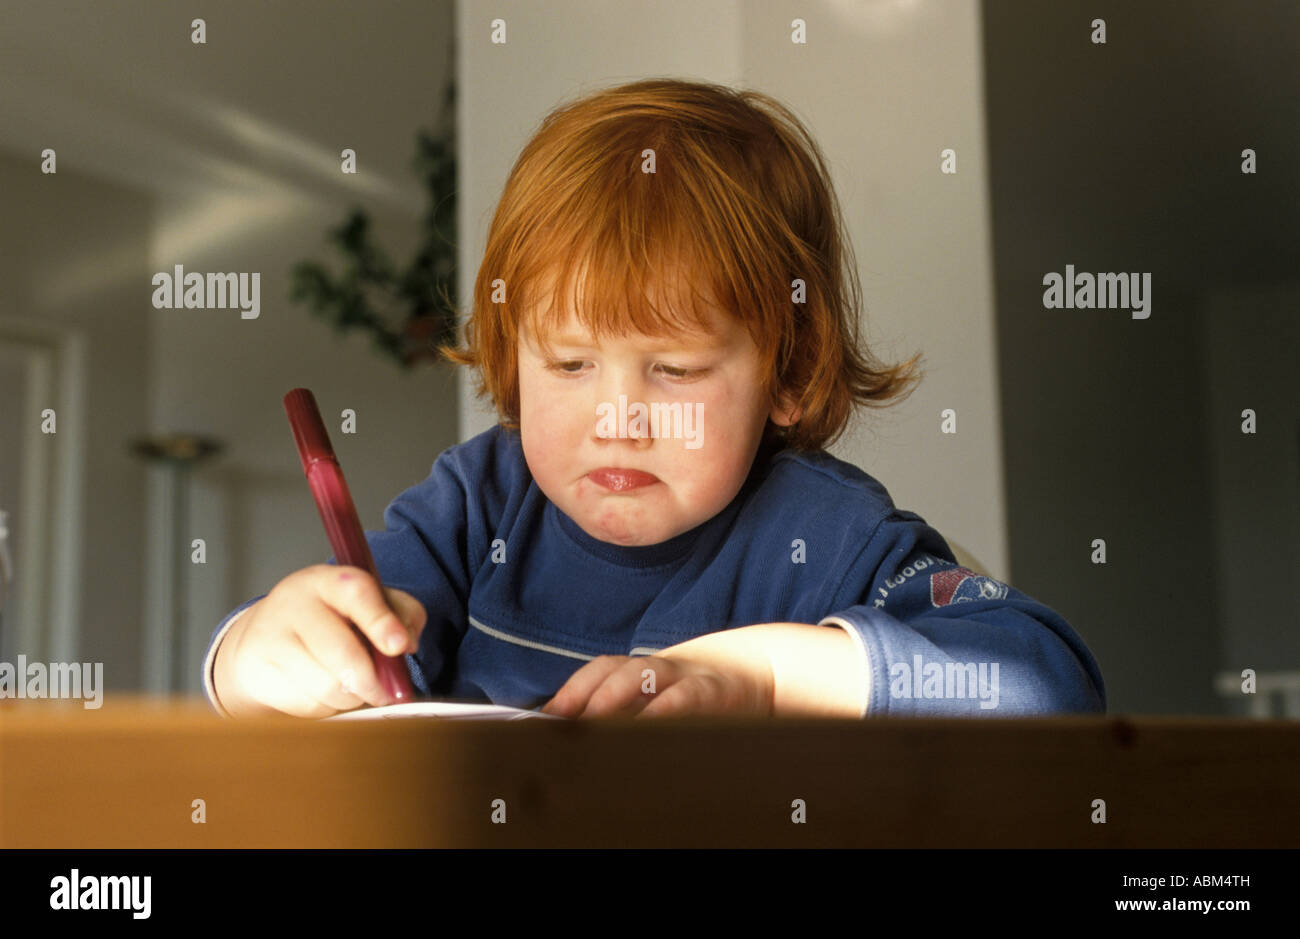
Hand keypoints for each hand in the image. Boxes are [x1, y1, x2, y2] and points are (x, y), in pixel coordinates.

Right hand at [213, 564, 425, 718]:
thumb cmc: (332, 618)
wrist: (266, 634)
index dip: (381, 621)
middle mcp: (294, 603)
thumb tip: (408, 642)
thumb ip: (400, 613)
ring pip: (327, 686)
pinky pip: (307, 705)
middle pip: (342, 651)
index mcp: (327, 580)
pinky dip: (327, 708)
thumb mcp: (367, 602)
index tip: (400, 646)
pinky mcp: (256, 673)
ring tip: (354, 688)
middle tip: (387, 693)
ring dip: (352, 698)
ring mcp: (269, 637)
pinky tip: (325, 693)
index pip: (357, 593)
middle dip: (374, 680)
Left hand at [539, 649, 773, 718]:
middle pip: (615, 670)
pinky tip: (649, 721)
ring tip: (593, 718)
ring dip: (615, 695)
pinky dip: (665, 706)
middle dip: (585, 694)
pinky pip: (687, 694)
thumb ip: (631, 712)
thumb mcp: (665, 698)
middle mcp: (661, 667)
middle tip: (562, 722)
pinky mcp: (715, 689)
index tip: (547, 716)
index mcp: (645, 669)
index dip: (573, 689)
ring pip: (645, 675)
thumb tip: (581, 732)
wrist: (763, 671)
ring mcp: (688, 674)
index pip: (601, 670)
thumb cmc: (705, 694)